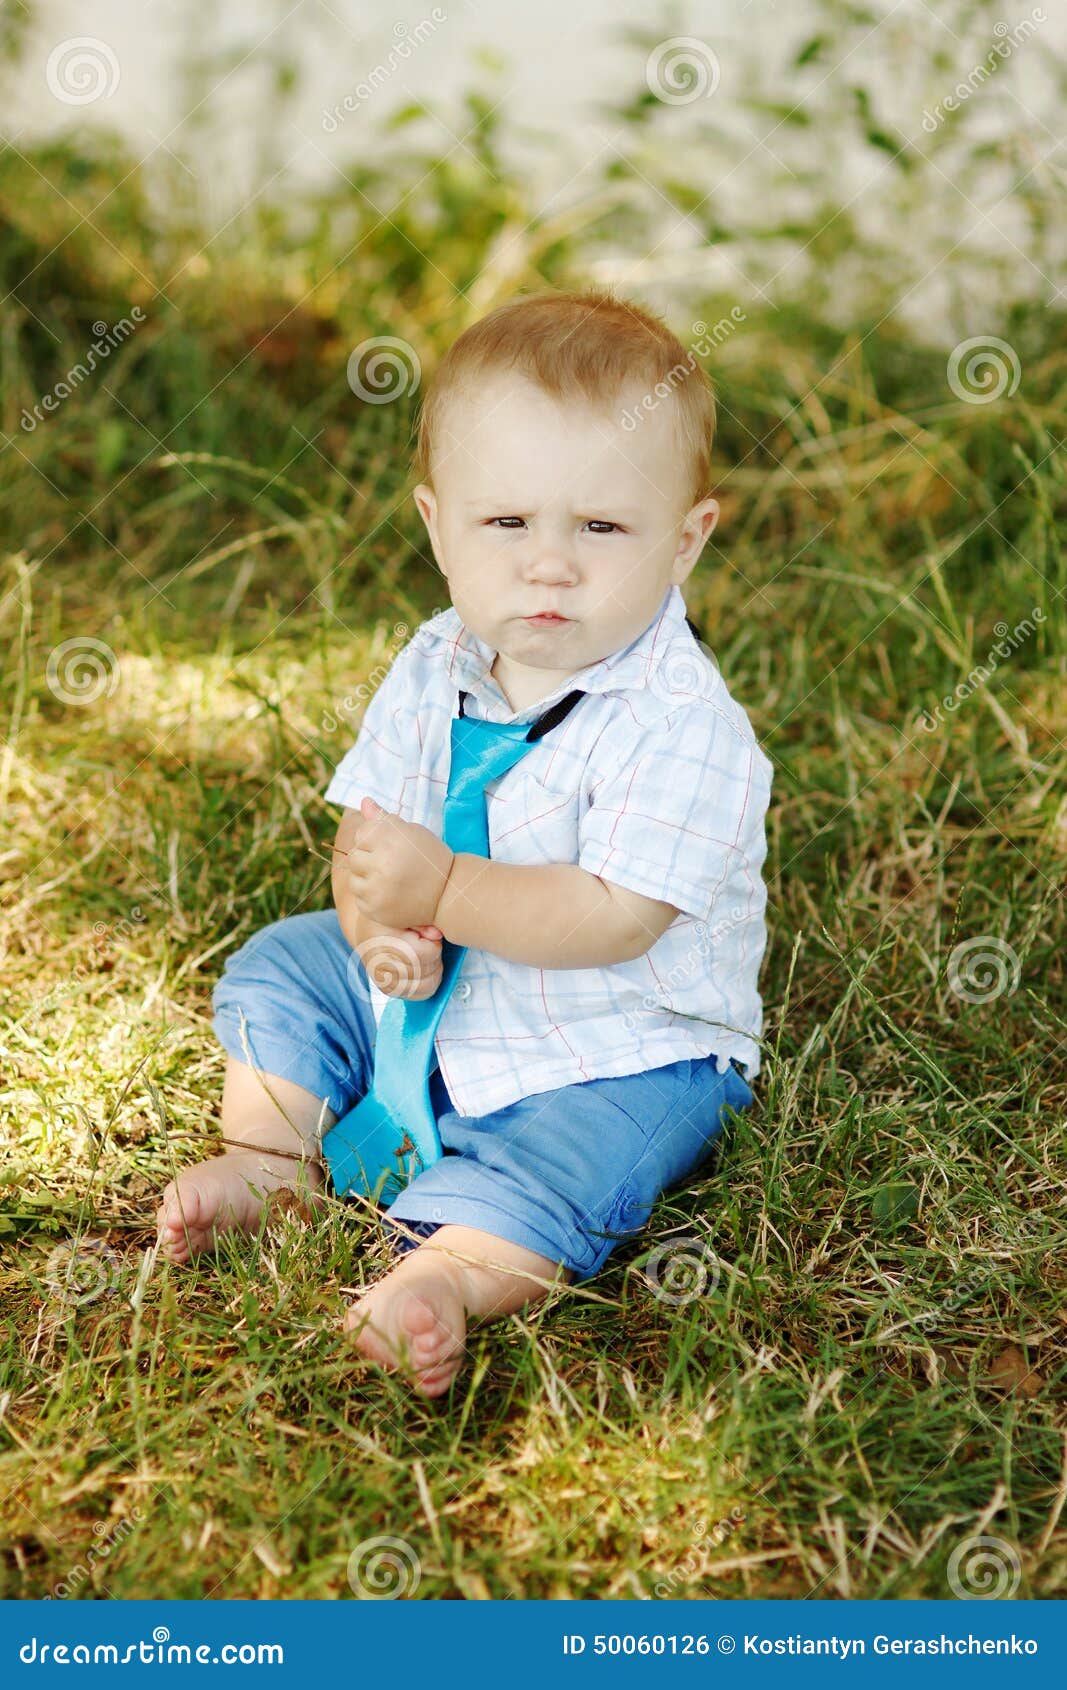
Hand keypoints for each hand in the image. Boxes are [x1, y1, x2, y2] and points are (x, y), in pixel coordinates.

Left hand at [345, 796, 453, 929]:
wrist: (449, 894)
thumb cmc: (430, 859)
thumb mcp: (413, 832)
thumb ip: (384, 818)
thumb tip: (364, 801)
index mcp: (390, 839)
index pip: (361, 833)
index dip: (376, 839)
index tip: (392, 847)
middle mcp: (381, 864)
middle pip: (354, 856)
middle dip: (370, 859)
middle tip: (392, 865)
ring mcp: (376, 890)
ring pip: (354, 878)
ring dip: (367, 878)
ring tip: (390, 880)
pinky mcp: (374, 910)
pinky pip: (359, 897)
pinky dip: (371, 896)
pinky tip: (390, 894)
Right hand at [357, 920, 443, 1001]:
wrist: (367, 932)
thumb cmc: (387, 921)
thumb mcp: (403, 914)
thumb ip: (422, 922)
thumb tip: (437, 935)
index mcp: (383, 943)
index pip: (423, 954)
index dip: (434, 945)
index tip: (429, 936)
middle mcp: (380, 966)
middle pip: (426, 971)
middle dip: (435, 958)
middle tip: (428, 945)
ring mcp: (384, 982)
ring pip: (427, 986)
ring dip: (435, 971)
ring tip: (426, 956)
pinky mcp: (390, 990)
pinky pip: (422, 994)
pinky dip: (429, 982)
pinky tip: (423, 968)